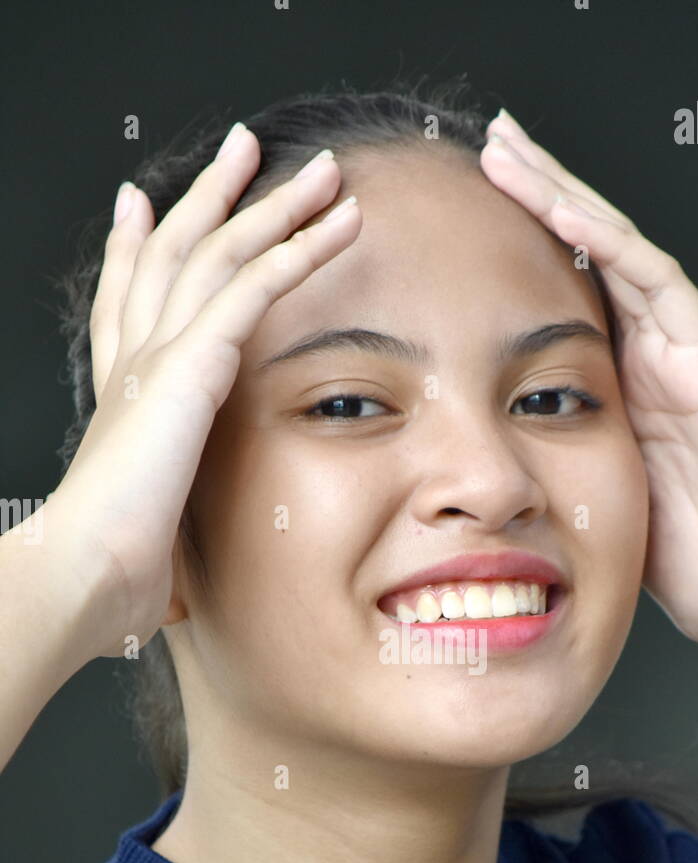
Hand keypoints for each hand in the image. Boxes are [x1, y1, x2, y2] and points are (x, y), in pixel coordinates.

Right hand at [50, 125, 360, 658]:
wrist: (84, 574)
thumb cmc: (109, 579)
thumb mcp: (143, 553)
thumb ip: (157, 553)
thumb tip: (163, 609)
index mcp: (124, 397)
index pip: (129, 302)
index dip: (136, 250)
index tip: (141, 208)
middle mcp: (137, 359)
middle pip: (175, 252)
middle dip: (210, 194)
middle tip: (242, 146)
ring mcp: (161, 354)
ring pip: (222, 251)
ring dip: (275, 204)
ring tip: (321, 168)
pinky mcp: (192, 361)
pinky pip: (256, 283)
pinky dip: (301, 245)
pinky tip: (340, 219)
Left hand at [480, 108, 697, 660]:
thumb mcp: (602, 511)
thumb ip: (560, 481)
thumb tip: (494, 496)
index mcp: (624, 389)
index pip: (565, 298)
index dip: (520, 254)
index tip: (465, 222)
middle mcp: (652, 356)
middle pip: (586, 256)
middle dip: (536, 198)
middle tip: (485, 149)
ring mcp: (682, 348)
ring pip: (614, 248)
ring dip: (559, 194)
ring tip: (507, 151)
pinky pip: (653, 280)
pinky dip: (605, 241)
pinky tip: (559, 207)